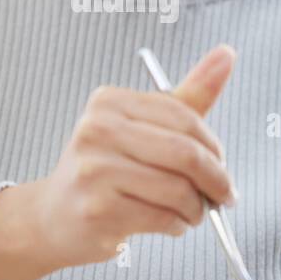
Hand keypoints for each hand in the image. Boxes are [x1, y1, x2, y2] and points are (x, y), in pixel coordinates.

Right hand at [0, 45, 236, 279]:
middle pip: (185, 153)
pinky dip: (178, 225)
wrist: (54, 217)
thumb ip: (187, 96)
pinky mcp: (98, 209)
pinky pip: (162, 217)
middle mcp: (97, 130)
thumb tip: (226, 54)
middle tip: (223, 195)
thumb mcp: (143, 127)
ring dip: (197, 207)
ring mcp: (94, 170)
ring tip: (192, 212)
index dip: (213, 146)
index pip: (184, 116)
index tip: (221, 165)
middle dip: (215, 179)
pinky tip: (172, 223)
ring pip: (178, 189)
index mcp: (110, 102)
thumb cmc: (104, 171)